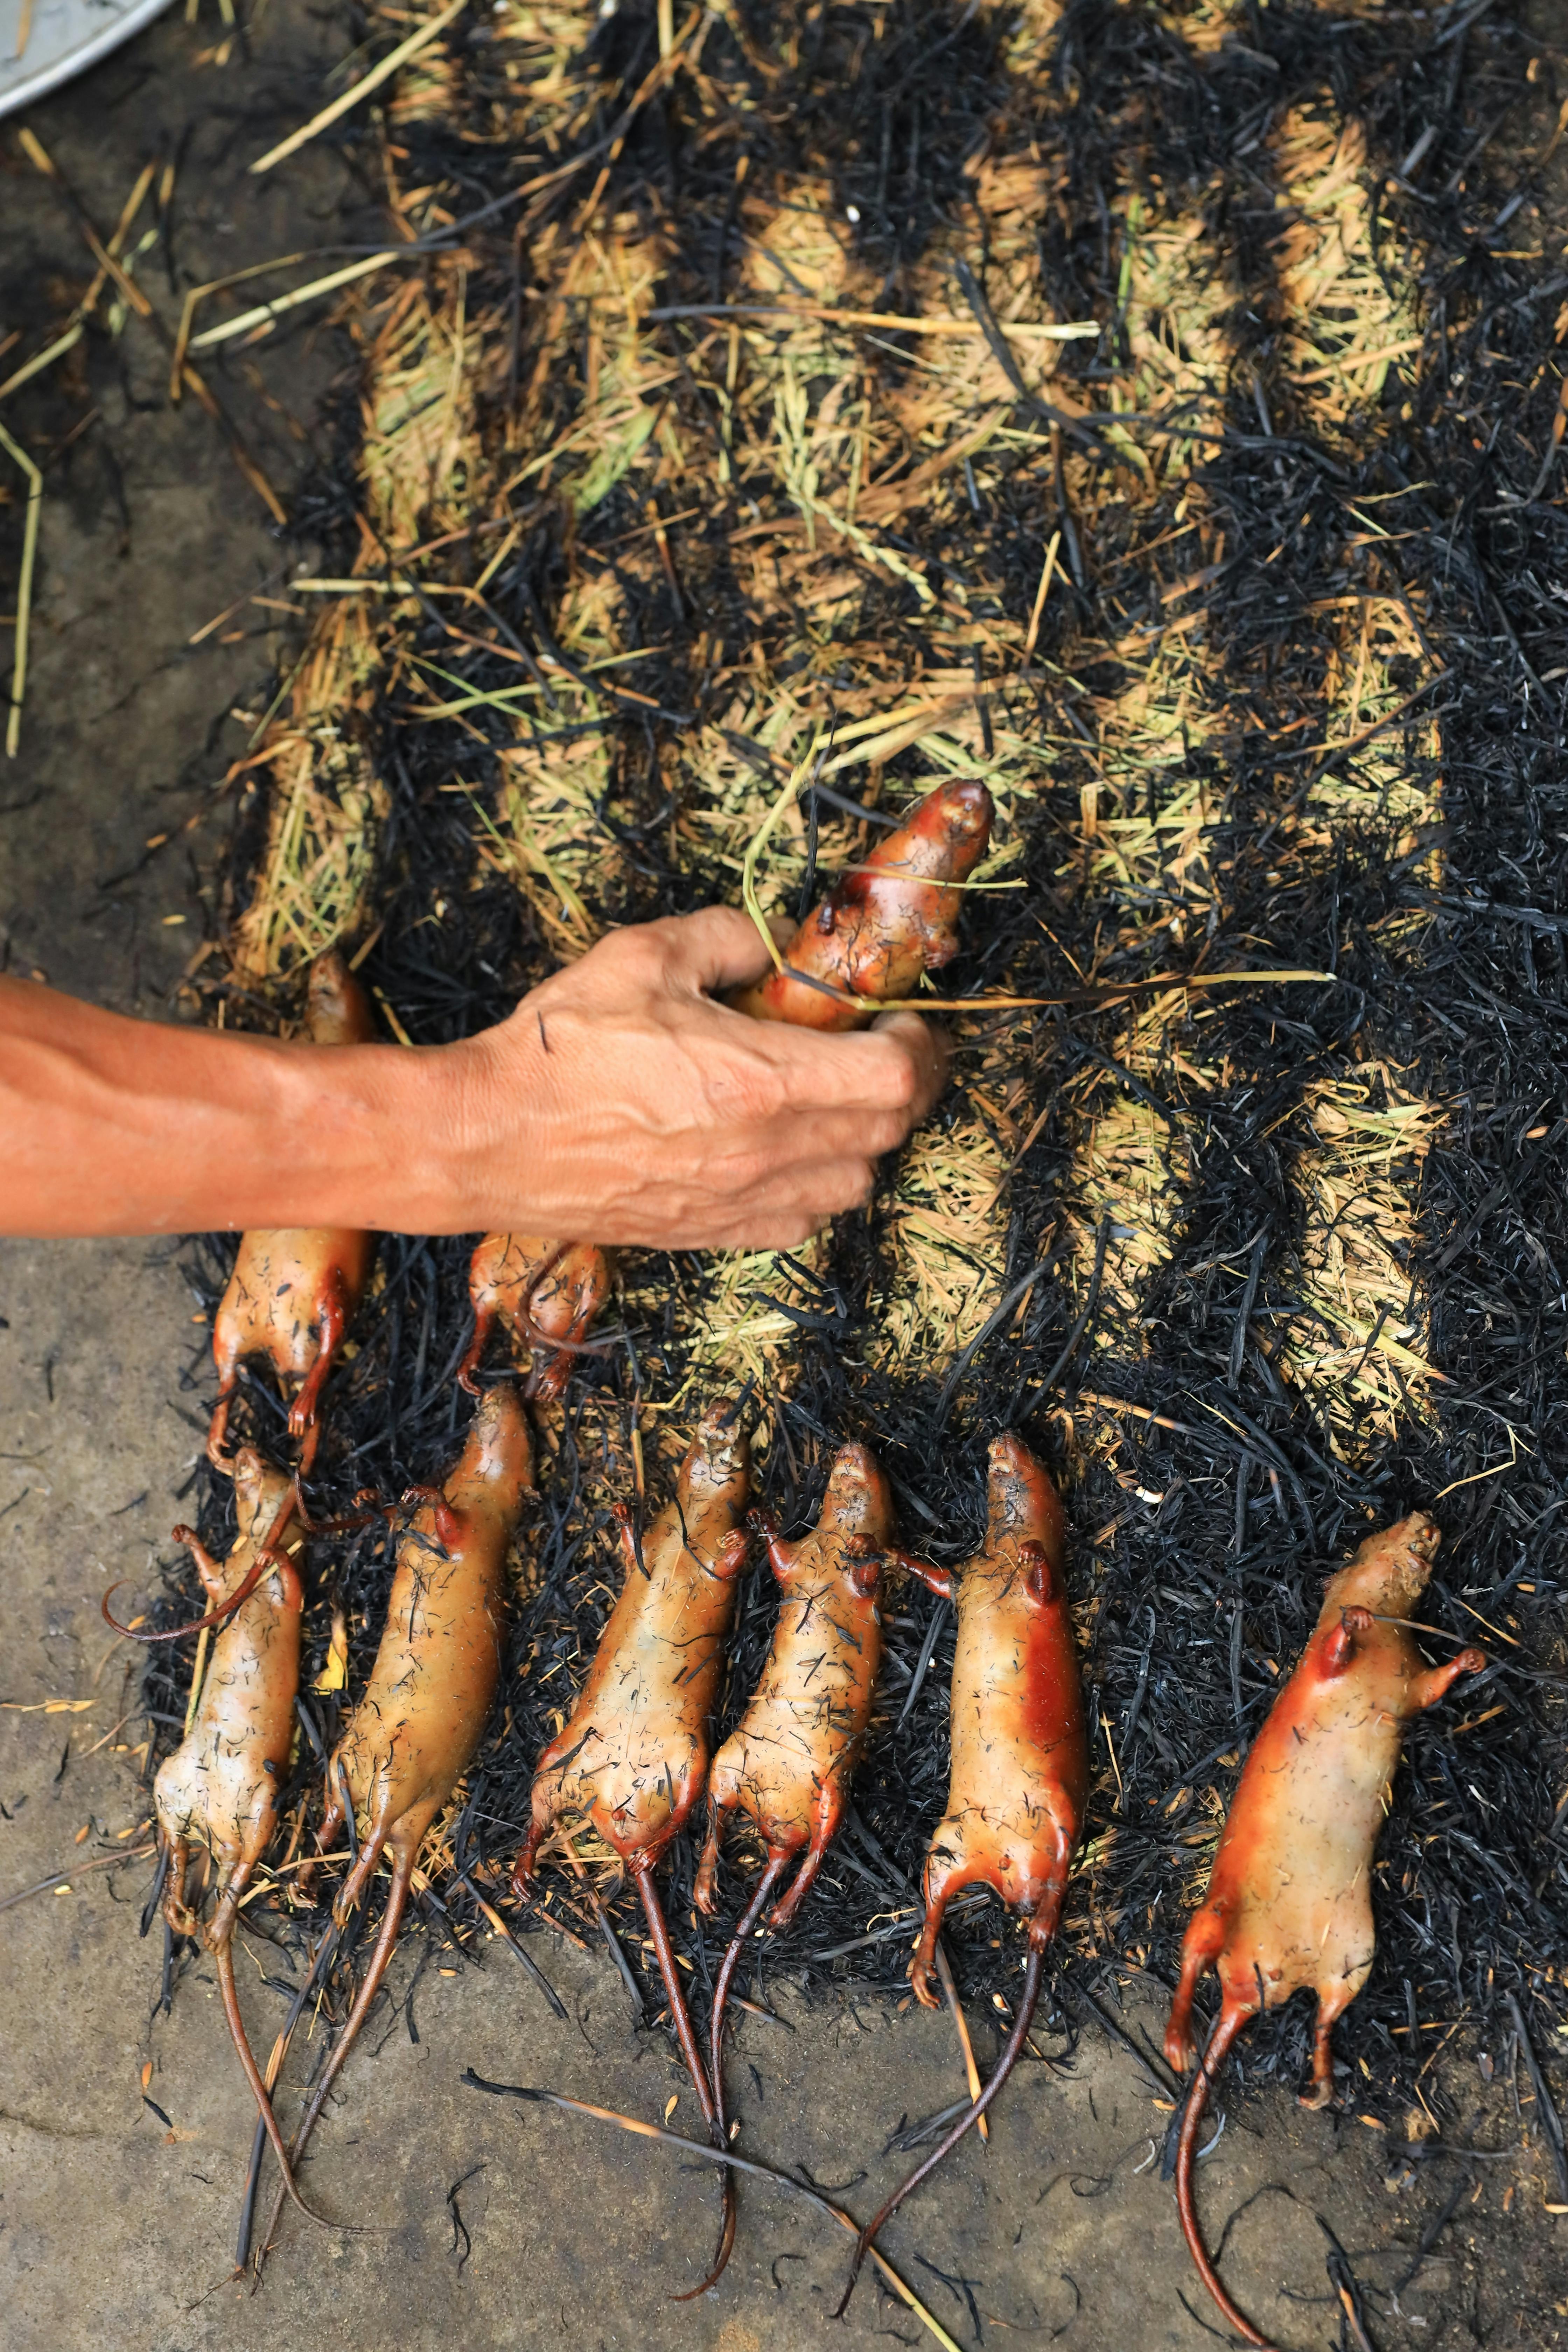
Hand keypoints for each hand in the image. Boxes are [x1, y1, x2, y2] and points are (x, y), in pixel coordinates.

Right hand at [454, 908, 947, 1247]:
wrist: (490, 1139)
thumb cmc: (561, 1051)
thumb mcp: (643, 956)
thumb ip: (726, 936)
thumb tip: (778, 939)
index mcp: (759, 1081)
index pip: (894, 1078)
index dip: (918, 1046)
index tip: (900, 1020)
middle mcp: (764, 1152)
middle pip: (887, 1131)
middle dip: (903, 1086)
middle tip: (882, 1050)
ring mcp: (740, 1201)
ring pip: (854, 1185)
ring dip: (864, 1140)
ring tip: (835, 1101)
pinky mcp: (712, 1234)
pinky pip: (802, 1222)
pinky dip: (817, 1187)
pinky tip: (788, 1152)